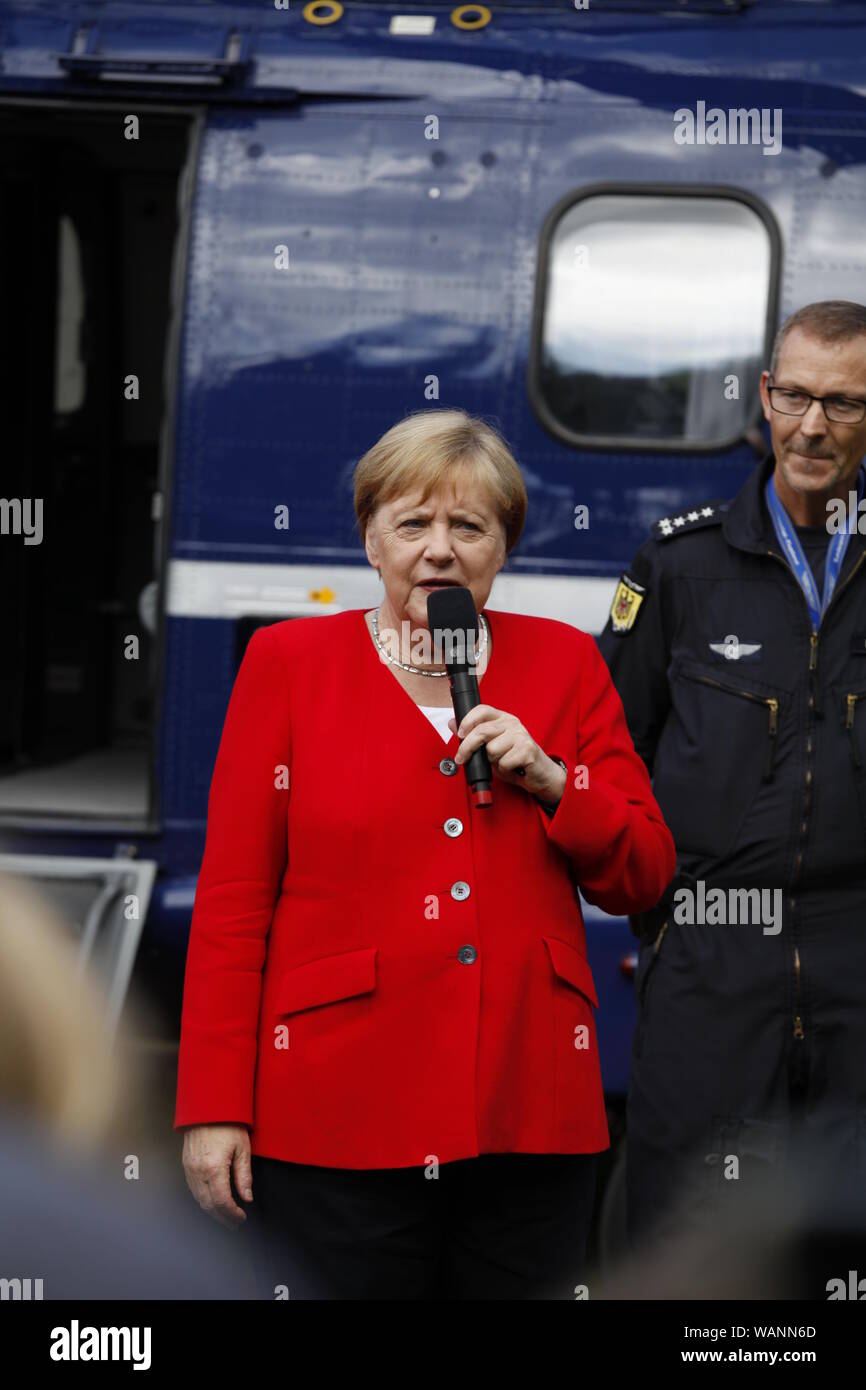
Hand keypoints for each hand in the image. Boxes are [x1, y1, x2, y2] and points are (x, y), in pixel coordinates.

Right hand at [182, 1123, 252, 1228]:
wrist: (207, 1107)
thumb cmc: (227, 1124)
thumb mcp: (243, 1149)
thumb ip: (244, 1176)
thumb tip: (247, 1198)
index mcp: (214, 1168)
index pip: (222, 1202)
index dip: (232, 1214)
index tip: (242, 1218)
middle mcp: (198, 1171)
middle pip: (209, 1205)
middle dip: (223, 1218)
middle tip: (235, 1223)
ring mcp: (189, 1169)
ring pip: (199, 1200)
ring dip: (212, 1212)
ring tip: (226, 1216)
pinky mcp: (186, 1165)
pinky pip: (193, 1190)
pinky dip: (203, 1200)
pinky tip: (213, 1202)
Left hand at [448, 705, 566, 802]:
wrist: (540, 774)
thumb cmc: (515, 760)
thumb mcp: (490, 746)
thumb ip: (472, 735)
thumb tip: (452, 723)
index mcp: (503, 719)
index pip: (483, 710)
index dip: (468, 720)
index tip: (459, 734)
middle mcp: (512, 724)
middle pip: (482, 731)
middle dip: (467, 747)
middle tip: (461, 758)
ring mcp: (521, 735)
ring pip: (491, 750)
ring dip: (493, 761)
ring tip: (503, 761)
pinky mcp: (527, 750)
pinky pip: (503, 762)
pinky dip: (504, 770)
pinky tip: (512, 767)